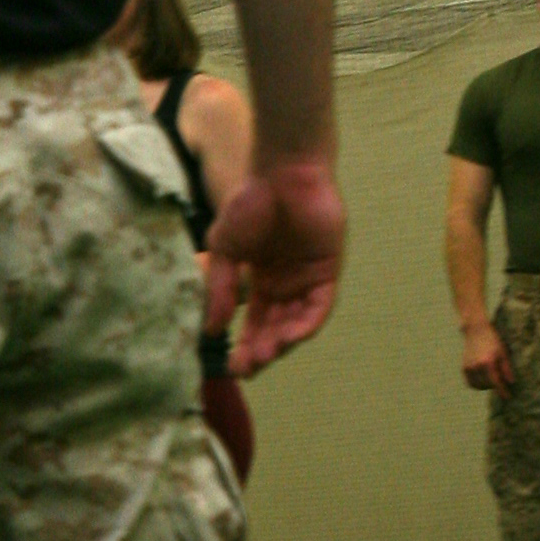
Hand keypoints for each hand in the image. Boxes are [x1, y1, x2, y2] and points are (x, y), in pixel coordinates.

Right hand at [203, 157, 344, 374]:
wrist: (283, 172)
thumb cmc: (251, 201)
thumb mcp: (224, 248)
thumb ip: (219, 287)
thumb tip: (211, 330)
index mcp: (262, 280)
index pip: (255, 322)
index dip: (243, 344)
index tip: (230, 365)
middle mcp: (287, 284)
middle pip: (275, 328)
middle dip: (261, 351)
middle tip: (246, 368)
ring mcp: (308, 279)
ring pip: (296, 322)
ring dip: (281, 342)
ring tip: (263, 356)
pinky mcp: (328, 271)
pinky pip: (319, 307)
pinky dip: (304, 325)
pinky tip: (288, 338)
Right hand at [458, 318, 514, 393]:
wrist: (476, 331)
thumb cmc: (493, 341)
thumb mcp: (503, 353)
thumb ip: (506, 369)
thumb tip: (511, 382)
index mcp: (488, 362)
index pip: (496, 382)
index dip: (502, 391)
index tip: (508, 397)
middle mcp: (476, 366)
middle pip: (487, 385)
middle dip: (495, 386)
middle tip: (501, 382)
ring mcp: (468, 367)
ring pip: (478, 386)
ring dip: (486, 386)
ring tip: (492, 380)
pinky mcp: (464, 368)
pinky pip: (470, 383)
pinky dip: (477, 384)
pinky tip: (483, 379)